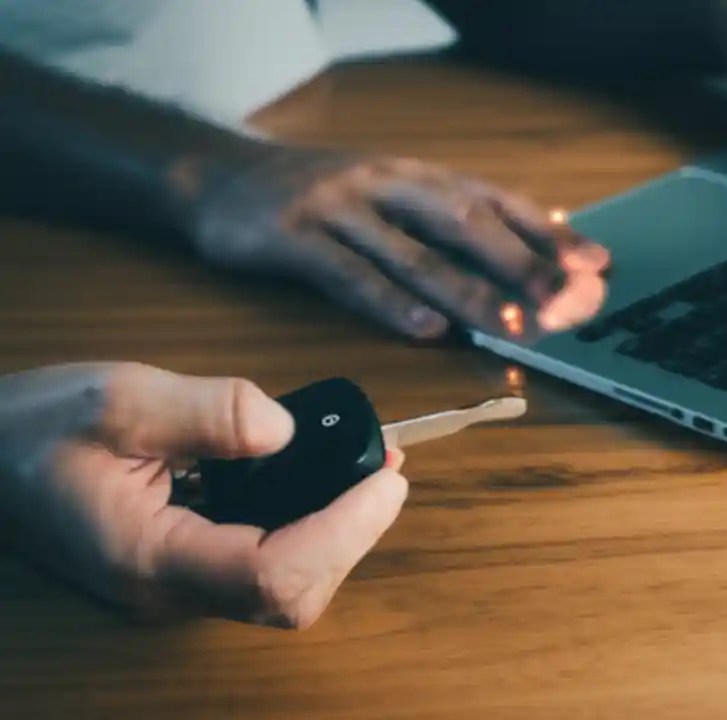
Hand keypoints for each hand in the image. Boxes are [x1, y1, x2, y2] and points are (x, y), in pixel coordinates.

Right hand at [0, 362, 405, 628]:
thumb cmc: (32, 430)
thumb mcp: (116, 398)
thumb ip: (205, 412)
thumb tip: (287, 428)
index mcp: (150, 559)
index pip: (274, 575)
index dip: (345, 531)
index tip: (387, 478)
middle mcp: (171, 590)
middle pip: (292, 593)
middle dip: (353, 532)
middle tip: (387, 466)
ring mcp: (180, 583)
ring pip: (285, 584)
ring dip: (339, 529)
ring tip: (368, 466)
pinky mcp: (186, 565)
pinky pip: (264, 562)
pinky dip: (308, 523)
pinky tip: (322, 475)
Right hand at [184, 146, 609, 340]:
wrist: (219, 174)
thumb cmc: (324, 195)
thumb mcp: (394, 196)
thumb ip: (455, 224)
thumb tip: (538, 252)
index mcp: (421, 177)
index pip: (499, 201)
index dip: (551, 234)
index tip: (598, 265)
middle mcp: (389, 185)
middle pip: (467, 224)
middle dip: (524, 265)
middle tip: (569, 301)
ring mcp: (340, 208)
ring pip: (416, 253)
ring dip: (469, 293)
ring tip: (512, 326)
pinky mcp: (293, 237)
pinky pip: (348, 274)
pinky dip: (389, 302)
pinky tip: (424, 328)